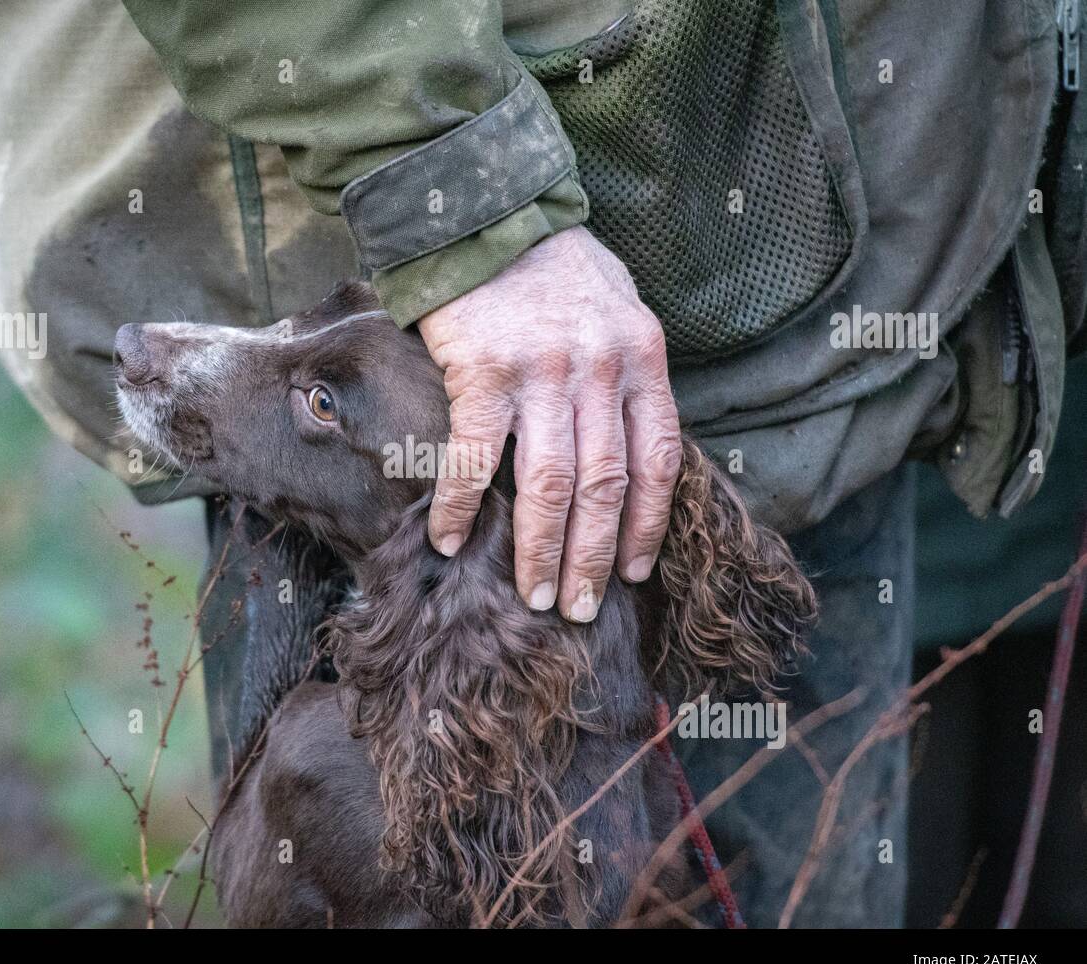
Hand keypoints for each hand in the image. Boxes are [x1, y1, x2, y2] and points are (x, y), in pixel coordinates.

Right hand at [417, 226, 680, 622]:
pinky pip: (474, 458)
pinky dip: (461, 506)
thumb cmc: (554, 269)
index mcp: (643, 358)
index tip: (636, 571)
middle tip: (577, 607)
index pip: (657, 460)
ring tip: (530, 595)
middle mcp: (601, 369)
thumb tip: (627, 452)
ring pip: (549, 485)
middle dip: (593, 558)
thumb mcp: (619, 311)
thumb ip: (628, 377)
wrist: (488, 212)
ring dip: (539, 549)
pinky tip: (449, 540)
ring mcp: (542, 372)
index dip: (648, 526)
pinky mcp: (482, 371)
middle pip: (605, 487)